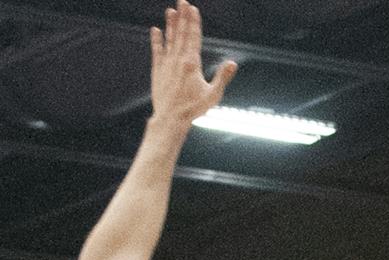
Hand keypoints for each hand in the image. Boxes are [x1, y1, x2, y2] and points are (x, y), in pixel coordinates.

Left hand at [148, 2, 236, 134]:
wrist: (170, 119)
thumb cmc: (193, 109)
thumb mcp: (213, 95)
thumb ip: (223, 77)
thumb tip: (233, 63)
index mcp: (192, 64)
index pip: (194, 37)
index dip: (194, 22)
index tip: (193, 9)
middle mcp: (178, 60)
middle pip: (181, 34)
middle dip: (182, 17)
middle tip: (182, 2)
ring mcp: (166, 65)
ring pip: (169, 40)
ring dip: (170, 24)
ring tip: (170, 11)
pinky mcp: (158, 71)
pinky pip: (157, 52)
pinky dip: (156, 40)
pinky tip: (155, 30)